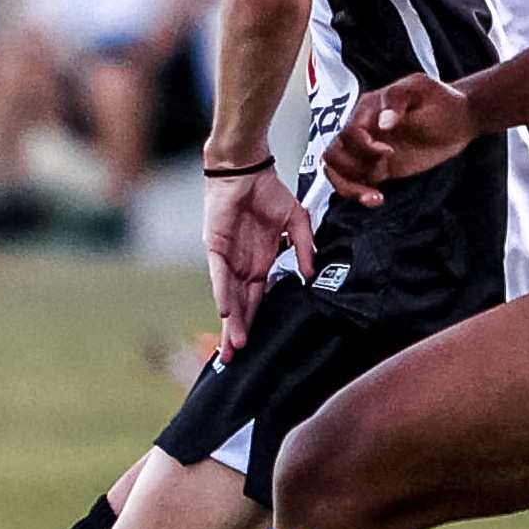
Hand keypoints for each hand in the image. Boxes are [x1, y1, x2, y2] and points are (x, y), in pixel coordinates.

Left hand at [203, 166, 318, 356]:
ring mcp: (228, 257)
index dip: (254, 322)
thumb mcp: (297, 222)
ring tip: (233, 345)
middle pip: (240, 305)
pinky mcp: (217, 246)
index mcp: (260, 262)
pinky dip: (223, 291)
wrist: (246, 169)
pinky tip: (225, 310)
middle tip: (235, 359)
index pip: (256, 299)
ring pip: (229, 296)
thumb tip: (311, 273)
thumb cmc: (268, 193)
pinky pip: (220, 273)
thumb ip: (305, 247)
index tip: (253, 346)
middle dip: (237, 331)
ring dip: (231, 319)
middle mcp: (242, 265)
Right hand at [321, 75, 479, 206]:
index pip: (347, 132)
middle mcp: (363, 130)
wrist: (459, 120)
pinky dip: (359, 194)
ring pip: (338, 172)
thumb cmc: (440, 101)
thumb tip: (382, 122)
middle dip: (350, 167)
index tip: (388, 150)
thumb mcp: (420, 90)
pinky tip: (377, 198)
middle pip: (333, 154)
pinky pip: (356, 183)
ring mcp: (370, 151)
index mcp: (368, 108)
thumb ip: (397, 100)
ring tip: (376, 196)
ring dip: (350, 187)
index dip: (362, 146)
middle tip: (380, 169)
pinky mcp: (380, 168)